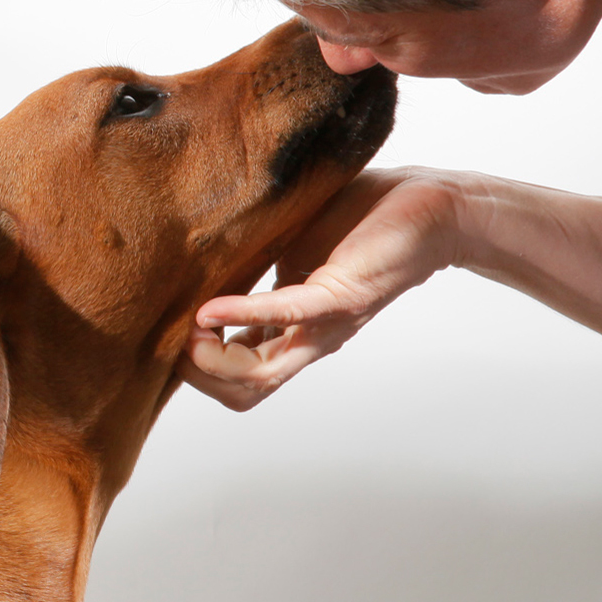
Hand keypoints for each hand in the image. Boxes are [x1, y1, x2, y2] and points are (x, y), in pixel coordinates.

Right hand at [181, 168, 467, 410]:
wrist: (428, 208)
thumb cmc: (362, 222)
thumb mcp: (290, 246)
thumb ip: (251, 262)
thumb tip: (198, 257)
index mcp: (293, 329)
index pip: (237, 377)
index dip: (197, 366)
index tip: (174, 329)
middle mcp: (308, 338)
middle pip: (243, 393)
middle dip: (198, 375)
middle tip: (179, 339)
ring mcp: (325, 323)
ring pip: (260, 378)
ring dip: (213, 362)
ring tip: (191, 330)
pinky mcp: (341, 296)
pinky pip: (285, 316)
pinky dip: (243, 316)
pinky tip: (209, 311)